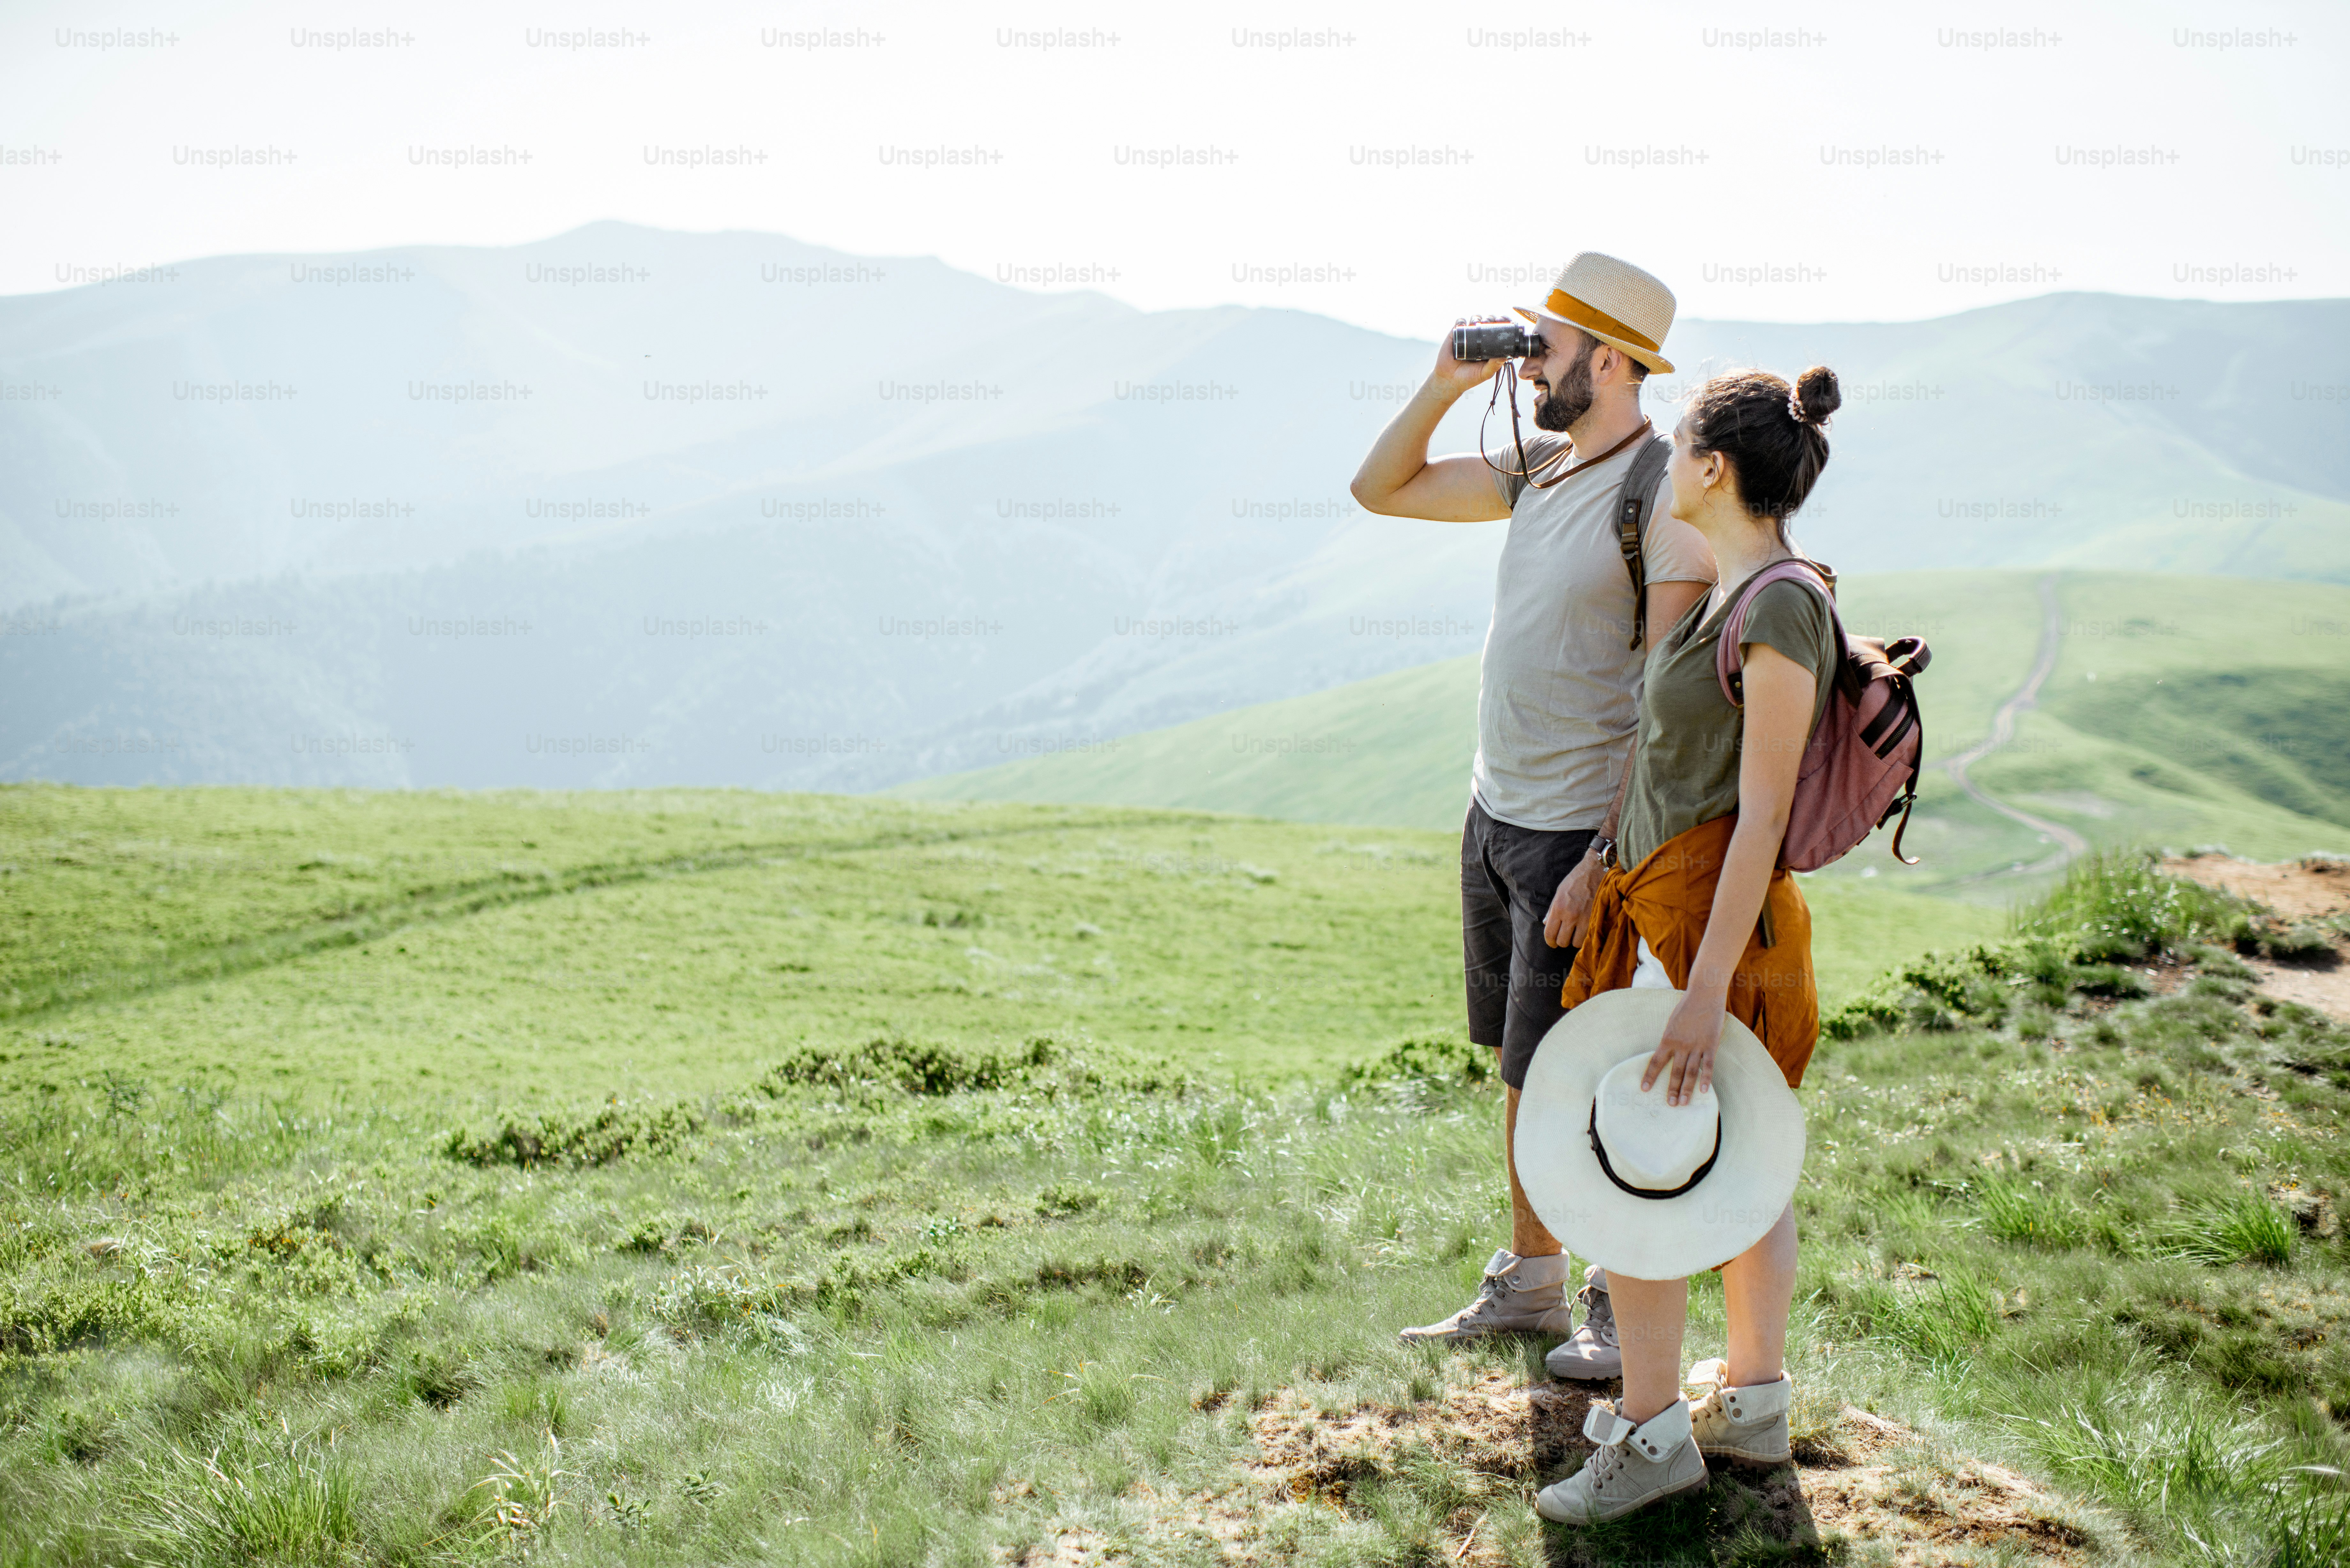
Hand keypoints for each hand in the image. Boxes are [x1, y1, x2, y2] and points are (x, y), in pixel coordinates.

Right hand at [1431, 319, 1506, 394]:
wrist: (1449, 380)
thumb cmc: (1469, 378)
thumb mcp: (1486, 373)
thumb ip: (1495, 365)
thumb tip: (1506, 355)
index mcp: (1490, 345)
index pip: (1498, 329)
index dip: (1502, 322)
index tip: (1502, 320)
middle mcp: (1480, 338)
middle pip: (1488, 320)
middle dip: (1490, 318)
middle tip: (1488, 322)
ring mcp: (1467, 335)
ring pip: (1475, 318)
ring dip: (1477, 317)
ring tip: (1477, 323)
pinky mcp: (1455, 334)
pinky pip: (1459, 322)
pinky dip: (1462, 320)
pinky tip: (1464, 325)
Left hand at [1543, 853, 1600, 948]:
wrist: (1595, 870)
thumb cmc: (1575, 880)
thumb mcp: (1559, 892)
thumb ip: (1551, 910)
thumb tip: (1545, 924)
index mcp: (1558, 908)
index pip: (1549, 934)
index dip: (1550, 942)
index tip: (1552, 943)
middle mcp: (1570, 915)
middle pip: (1562, 942)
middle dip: (1562, 941)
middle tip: (1564, 937)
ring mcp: (1584, 918)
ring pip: (1576, 943)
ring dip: (1575, 940)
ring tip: (1576, 934)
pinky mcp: (1596, 918)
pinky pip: (1589, 937)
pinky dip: (1586, 937)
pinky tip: (1585, 932)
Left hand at [1641, 986, 1726, 1106]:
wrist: (1703, 995)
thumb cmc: (1686, 1008)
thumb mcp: (1672, 1023)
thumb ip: (1669, 1039)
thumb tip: (1665, 1053)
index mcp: (1668, 1039)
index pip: (1656, 1061)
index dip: (1650, 1076)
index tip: (1644, 1089)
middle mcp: (1681, 1045)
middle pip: (1674, 1071)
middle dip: (1671, 1089)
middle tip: (1669, 1105)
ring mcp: (1697, 1046)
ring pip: (1690, 1072)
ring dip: (1686, 1089)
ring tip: (1683, 1103)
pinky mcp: (1711, 1044)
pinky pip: (1708, 1065)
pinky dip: (1706, 1078)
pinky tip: (1705, 1091)